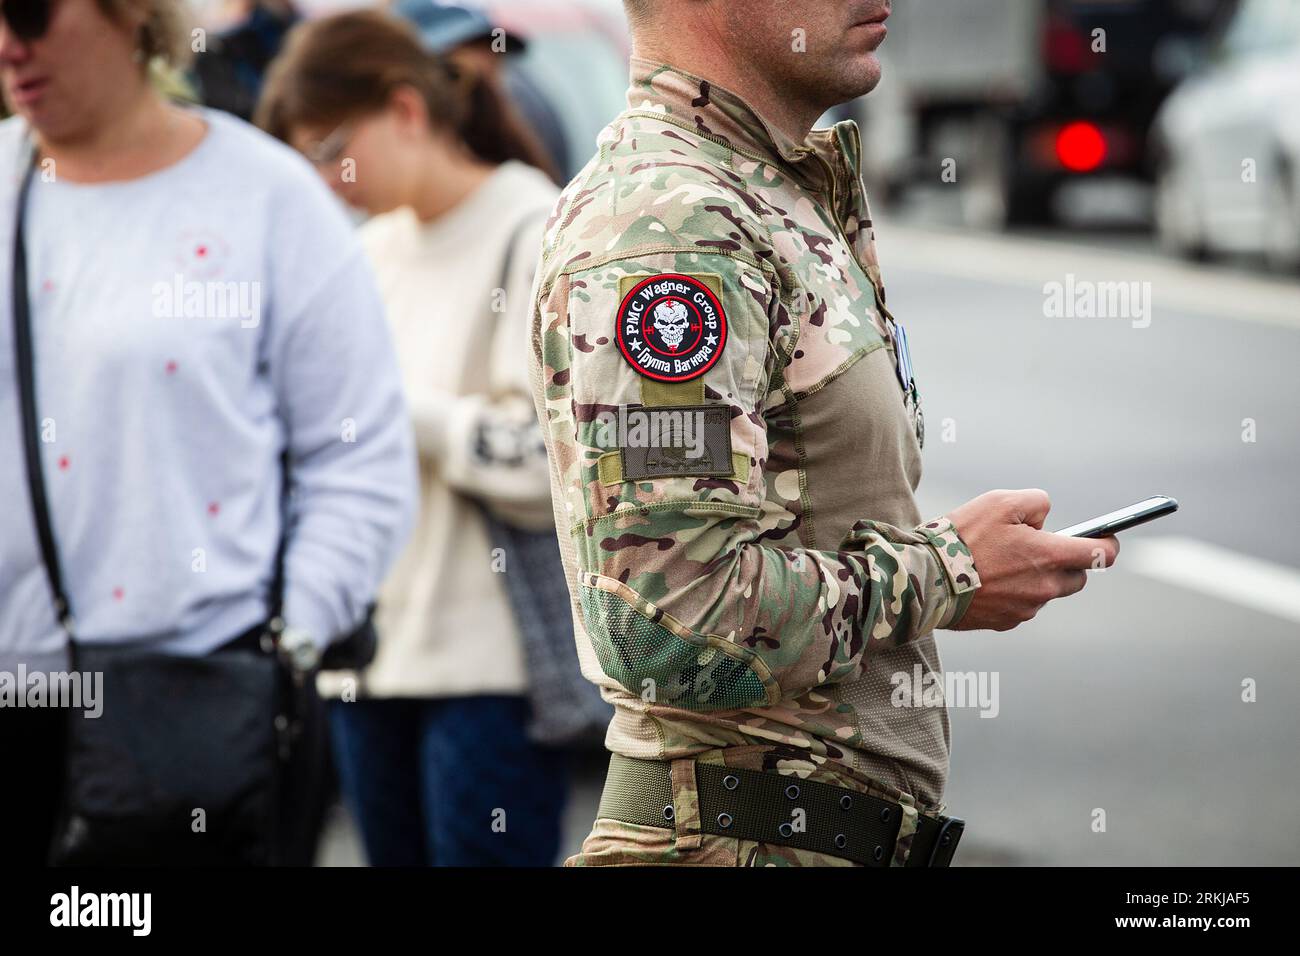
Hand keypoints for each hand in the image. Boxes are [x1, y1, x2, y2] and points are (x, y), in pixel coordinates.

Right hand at [946, 489, 1118, 631]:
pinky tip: (988, 580)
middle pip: (1076, 578)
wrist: (928, 579)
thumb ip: (1036, 502)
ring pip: (1046, 592)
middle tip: (1039, 547)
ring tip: (1001, 562)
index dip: (1108, 544)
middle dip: (1066, 563)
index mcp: (1049, 556)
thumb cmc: (963, 537)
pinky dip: (1013, 593)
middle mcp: (1044, 587)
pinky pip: (1022, 606)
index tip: (1107, 538)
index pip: (1100, 555)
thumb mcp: (1000, 501)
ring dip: (1035, 578)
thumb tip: (1046, 518)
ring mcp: (1026, 608)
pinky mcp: (1006, 622)